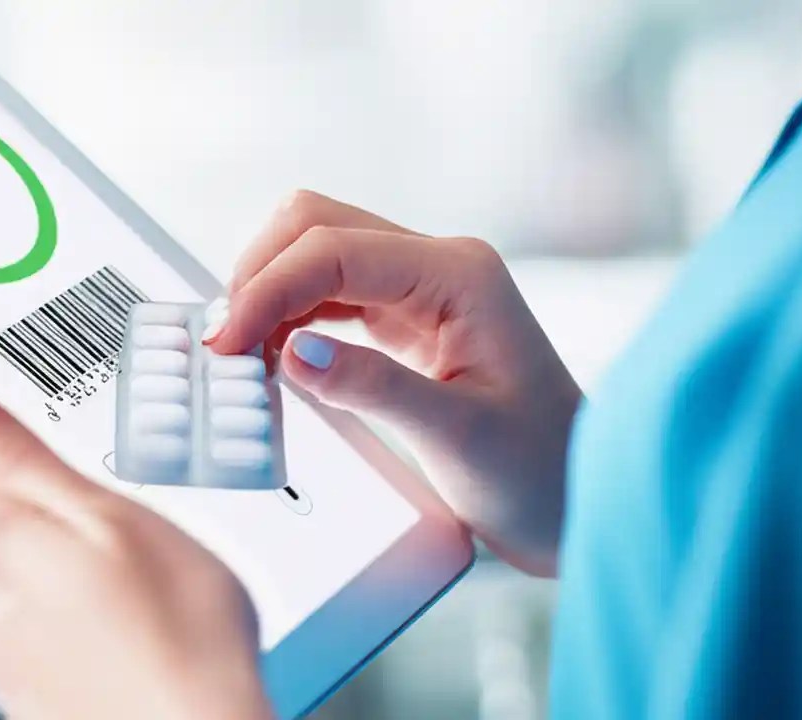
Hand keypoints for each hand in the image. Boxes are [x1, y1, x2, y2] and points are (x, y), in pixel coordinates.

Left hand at [0, 380, 273, 719]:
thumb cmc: (177, 638)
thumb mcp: (108, 515)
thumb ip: (18, 456)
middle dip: (5, 484)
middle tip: (80, 482)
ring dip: (37, 543)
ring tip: (115, 553)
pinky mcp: (20, 681)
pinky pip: (19, 614)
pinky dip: (54, 596)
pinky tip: (116, 607)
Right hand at [207, 191, 582, 575]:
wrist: (572, 500)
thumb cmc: (538, 471)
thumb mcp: (457, 437)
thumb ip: (373, 388)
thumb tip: (292, 352)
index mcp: (459, 276)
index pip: (337, 250)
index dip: (270, 288)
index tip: (229, 342)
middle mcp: (438, 266)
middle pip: (318, 225)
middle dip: (261, 273)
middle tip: (228, 343)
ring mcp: (419, 288)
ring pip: (317, 252)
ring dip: (270, 292)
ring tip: (241, 353)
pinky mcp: (402, 319)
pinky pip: (328, 294)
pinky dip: (289, 315)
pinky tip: (272, 354)